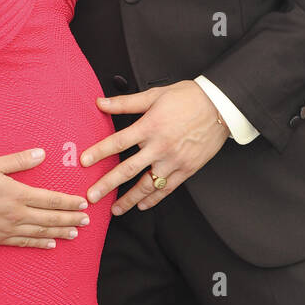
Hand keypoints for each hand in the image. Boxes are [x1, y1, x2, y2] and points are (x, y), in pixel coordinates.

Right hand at [0, 148, 91, 248]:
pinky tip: (50, 244)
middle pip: (50, 218)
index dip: (69, 202)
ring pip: (40, 232)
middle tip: (87, 220)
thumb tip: (42, 154)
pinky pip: (23, 243)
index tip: (84, 203)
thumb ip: (19, 161)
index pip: (50, 199)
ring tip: (75, 233)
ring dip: (60, 232)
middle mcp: (16, 214)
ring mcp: (7, 229)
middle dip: (70, 218)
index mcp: (17, 193)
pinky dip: (39, 244)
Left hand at [80, 80, 229, 214]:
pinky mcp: (187, 169)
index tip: (84, 162)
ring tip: (115, 209)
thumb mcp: (155, 95)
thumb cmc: (188, 97)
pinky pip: (167, 188)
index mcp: (150, 126)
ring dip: (129, 199)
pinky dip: (154, 198)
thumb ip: (126, 103)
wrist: (220, 106)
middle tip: (92, 196)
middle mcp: (160, 146)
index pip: (118, 142)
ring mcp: (174, 160)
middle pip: (128, 169)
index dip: (99, 152)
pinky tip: (143, 205)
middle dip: (107, 184)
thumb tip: (100, 103)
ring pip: (148, 184)